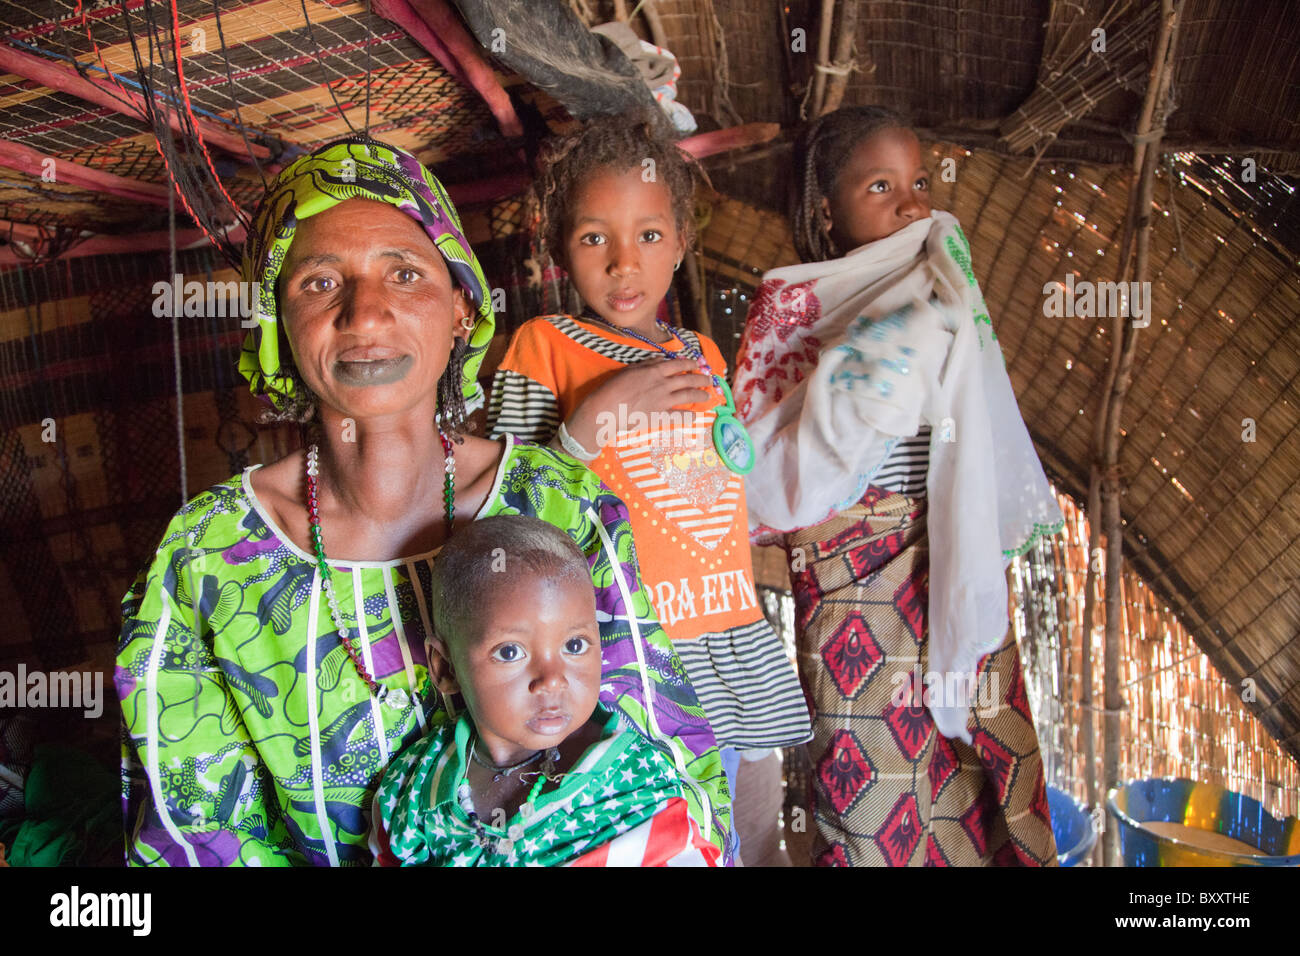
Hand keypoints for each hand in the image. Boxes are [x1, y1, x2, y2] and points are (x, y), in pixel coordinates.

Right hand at [565, 357, 712, 452]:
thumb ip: (647, 364)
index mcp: (655, 371)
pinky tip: (695, 416)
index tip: (697, 364)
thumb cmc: (614, 386)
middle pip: (688, 380)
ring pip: (688, 396)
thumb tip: (661, 360)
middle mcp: (663, 384)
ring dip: (700, 395)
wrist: (607, 407)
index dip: (691, 364)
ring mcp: (663, 400)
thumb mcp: (630, 369)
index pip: (678, 365)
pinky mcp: (659, 416)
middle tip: (710, 380)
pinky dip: (688, 416)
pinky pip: (678, 416)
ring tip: (707, 396)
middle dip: (701, 379)